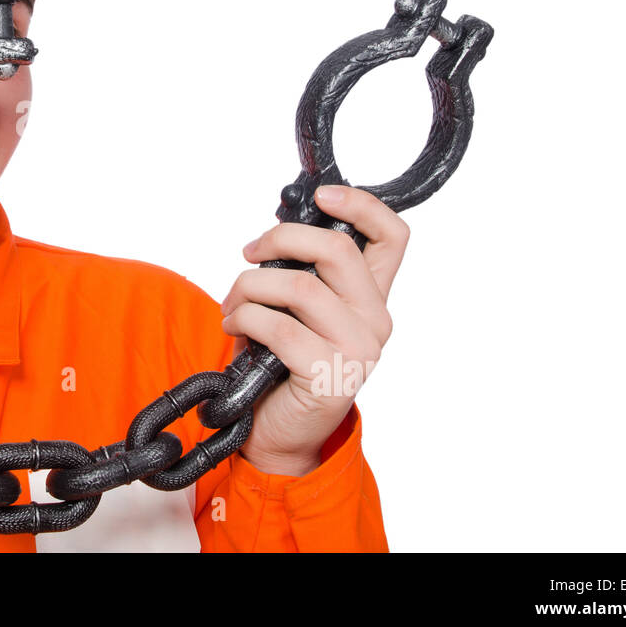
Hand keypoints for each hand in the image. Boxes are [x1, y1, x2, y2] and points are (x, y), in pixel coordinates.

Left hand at [219, 185, 409, 475]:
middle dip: (280, 238)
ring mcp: (358, 351)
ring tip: (233, 303)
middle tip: (251, 252)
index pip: (392, 237)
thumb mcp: (297, 308)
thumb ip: (302, 271)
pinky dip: (243, 318)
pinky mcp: (329, 376)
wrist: (276, 432)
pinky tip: (234, 325)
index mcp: (371, 297)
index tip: (323, 195)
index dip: (362, 205)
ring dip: (250, 286)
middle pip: (336, 249)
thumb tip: (276, 232)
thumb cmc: (281, 362)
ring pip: (298, 285)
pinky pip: (277, 326)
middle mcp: (375, 321)